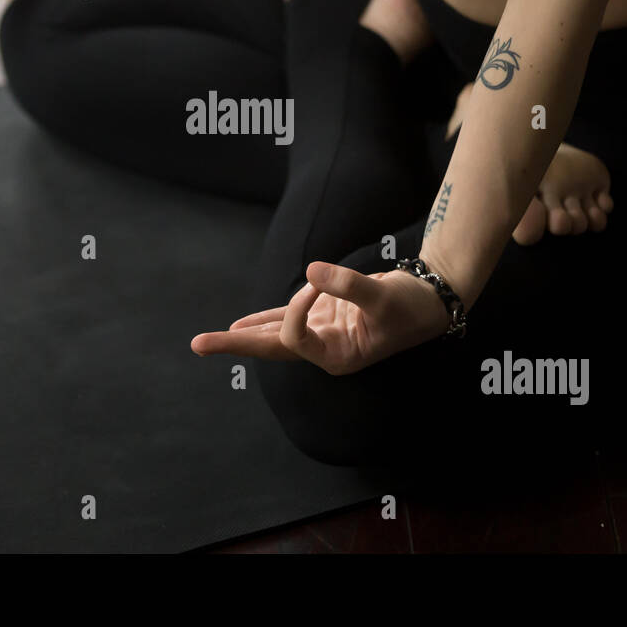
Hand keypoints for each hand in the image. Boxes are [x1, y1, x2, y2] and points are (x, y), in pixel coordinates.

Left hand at [191, 261, 450, 375]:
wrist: (429, 302)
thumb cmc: (410, 306)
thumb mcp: (382, 297)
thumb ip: (348, 285)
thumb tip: (312, 270)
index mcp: (336, 356)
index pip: (294, 336)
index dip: (296, 306)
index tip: (315, 279)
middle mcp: (324, 350)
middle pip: (271, 349)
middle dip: (235, 345)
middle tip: (197, 344)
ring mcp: (322, 334)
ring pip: (275, 336)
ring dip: (244, 335)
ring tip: (209, 341)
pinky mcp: (324, 318)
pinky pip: (287, 321)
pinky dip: (265, 320)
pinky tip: (241, 325)